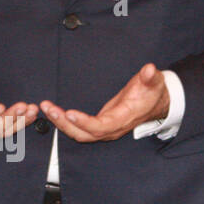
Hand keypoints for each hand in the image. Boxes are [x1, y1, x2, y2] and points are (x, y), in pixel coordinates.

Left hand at [41, 63, 168, 142]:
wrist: (155, 104)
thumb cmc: (152, 93)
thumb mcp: (154, 82)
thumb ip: (150, 77)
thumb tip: (149, 69)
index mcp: (124, 119)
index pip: (102, 126)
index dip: (85, 122)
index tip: (70, 113)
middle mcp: (112, 128)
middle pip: (85, 134)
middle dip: (65, 124)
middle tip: (50, 109)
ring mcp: (105, 129)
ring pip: (79, 133)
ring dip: (61, 123)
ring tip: (47, 108)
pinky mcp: (99, 125)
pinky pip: (79, 129)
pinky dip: (65, 123)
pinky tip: (55, 112)